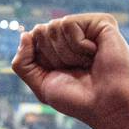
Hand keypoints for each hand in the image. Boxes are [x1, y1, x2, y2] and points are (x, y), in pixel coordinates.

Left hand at [11, 14, 128, 128]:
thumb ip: (23, 63)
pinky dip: (78, 46)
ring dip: (67, 53)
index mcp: (59, 47)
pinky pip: (69, 24)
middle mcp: (73, 35)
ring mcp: (87, 27)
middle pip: (41, 30)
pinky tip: (94, 54)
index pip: (32, 38)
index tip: (61, 74)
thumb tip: (24, 34)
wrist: (105, 106)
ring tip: (87, 63)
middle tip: (76, 69)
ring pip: (54, 26)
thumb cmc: (77, 99)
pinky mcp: (101, 22)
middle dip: (53, 56)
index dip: (41, 59)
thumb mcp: (41, 84)